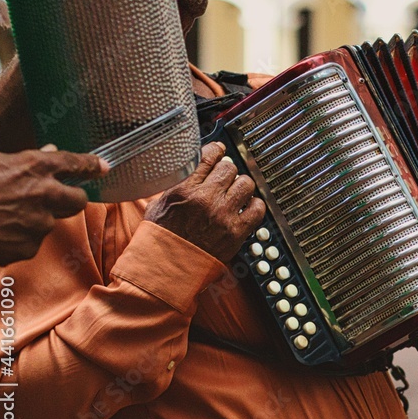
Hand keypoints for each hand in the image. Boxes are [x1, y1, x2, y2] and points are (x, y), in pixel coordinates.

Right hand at [0, 148, 107, 265]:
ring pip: (50, 222)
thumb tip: (50, 151)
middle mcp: (43, 194)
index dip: (91, 164)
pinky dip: (19, 238)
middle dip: (71, 198)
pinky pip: (31, 242)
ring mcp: (37, 224)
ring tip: (3, 214)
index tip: (103, 166)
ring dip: (36, 219)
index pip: (75, 162)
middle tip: (55, 198)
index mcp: (34, 166)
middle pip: (78, 200)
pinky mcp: (26, 247)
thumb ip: (23, 159)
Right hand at [144, 142, 264, 261]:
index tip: (220, 151)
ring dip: (241, 186)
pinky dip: (254, 205)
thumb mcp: (160, 203)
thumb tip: (192, 168)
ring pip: (246, 184)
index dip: (216, 151)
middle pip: (229, 168)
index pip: (208, 157)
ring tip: (236, 192)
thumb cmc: (161, 238)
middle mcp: (206, 199)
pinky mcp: (236, 232)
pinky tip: (246, 207)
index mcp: (184, 189)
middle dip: (227, 171)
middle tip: (225, 178)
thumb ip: (178, 184)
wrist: (167, 267)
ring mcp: (223, 215)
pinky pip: (257, 208)